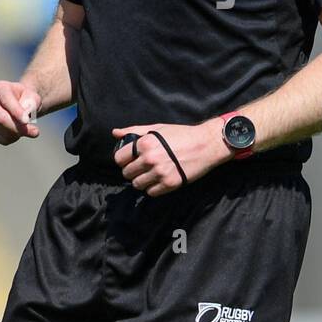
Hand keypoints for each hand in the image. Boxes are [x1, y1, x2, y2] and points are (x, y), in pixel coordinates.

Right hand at [0, 80, 41, 144]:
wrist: (21, 104)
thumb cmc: (27, 99)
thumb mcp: (33, 97)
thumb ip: (32, 102)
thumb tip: (25, 112)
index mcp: (0, 87)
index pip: (6, 100)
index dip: (16, 112)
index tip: (26, 121)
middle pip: (1, 118)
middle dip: (18, 127)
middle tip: (35, 132)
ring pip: (0, 130)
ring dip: (17, 134)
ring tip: (28, 130)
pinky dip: (10, 139)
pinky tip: (18, 134)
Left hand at [111, 119, 229, 196]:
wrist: (206, 144)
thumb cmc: (181, 134)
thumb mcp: (157, 129)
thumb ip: (134, 131)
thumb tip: (115, 133)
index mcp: (144, 144)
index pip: (119, 159)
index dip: (123, 160)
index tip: (130, 160)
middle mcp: (150, 159)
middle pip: (127, 173)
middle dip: (132, 171)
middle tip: (142, 167)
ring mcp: (160, 173)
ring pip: (137, 185)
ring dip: (141, 181)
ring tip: (150, 174)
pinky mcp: (170, 184)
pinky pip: (151, 192)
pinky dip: (153, 188)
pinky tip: (160, 179)